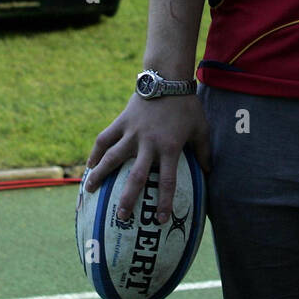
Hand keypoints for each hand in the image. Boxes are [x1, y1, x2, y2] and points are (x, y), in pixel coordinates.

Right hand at [85, 90, 209, 223]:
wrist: (167, 78)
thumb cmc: (186, 106)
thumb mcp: (201, 129)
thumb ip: (204, 152)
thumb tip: (209, 173)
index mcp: (169, 147)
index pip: (167, 181)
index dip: (165, 202)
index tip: (161, 220)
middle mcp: (149, 143)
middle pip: (137, 176)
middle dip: (128, 198)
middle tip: (121, 216)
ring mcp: (132, 132)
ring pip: (113, 157)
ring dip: (100, 174)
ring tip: (89, 190)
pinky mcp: (121, 122)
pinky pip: (105, 139)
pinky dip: (96, 152)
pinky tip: (89, 165)